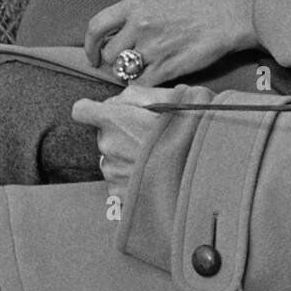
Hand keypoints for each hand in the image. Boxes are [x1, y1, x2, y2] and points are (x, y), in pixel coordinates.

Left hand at [71, 84, 188, 198]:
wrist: (208, 174)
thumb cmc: (193, 133)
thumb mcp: (174, 98)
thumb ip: (139, 94)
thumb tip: (120, 99)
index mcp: (115, 120)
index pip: (83, 110)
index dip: (95, 111)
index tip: (112, 115)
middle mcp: (108, 147)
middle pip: (104, 136)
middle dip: (123, 135)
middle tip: (152, 138)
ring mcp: (113, 173)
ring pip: (113, 160)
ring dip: (129, 159)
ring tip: (158, 160)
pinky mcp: (120, 196)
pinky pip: (120, 183)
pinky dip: (134, 180)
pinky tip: (156, 176)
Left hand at [85, 0, 253, 84]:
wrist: (226, 17)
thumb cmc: (195, 9)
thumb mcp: (157, 2)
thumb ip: (133, 18)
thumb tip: (113, 42)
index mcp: (134, 4)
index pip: (96, 26)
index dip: (91, 46)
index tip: (94, 56)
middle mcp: (139, 24)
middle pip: (109, 55)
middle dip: (117, 63)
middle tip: (131, 63)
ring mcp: (152, 47)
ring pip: (124, 72)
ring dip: (131, 75)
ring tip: (148, 68)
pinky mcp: (166, 67)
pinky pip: (142, 84)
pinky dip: (145, 85)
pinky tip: (157, 77)